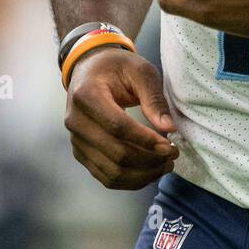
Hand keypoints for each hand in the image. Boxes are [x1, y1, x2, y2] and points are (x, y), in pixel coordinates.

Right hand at [65, 46, 177, 189]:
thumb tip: (169, 129)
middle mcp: (76, 121)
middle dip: (149, 160)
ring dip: (143, 175)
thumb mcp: (140, 71)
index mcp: (86, 95)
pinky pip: (106, 177)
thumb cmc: (117, 67)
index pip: (117, 126)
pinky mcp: (81, 153)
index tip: (169, 145)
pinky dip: (131, 180)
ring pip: (111, 172)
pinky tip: (150, 171)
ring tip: (165, 165)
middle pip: (115, 153)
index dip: (145, 140)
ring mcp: (76, 140)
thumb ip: (154, 98)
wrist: (90, 69)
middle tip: (173, 155)